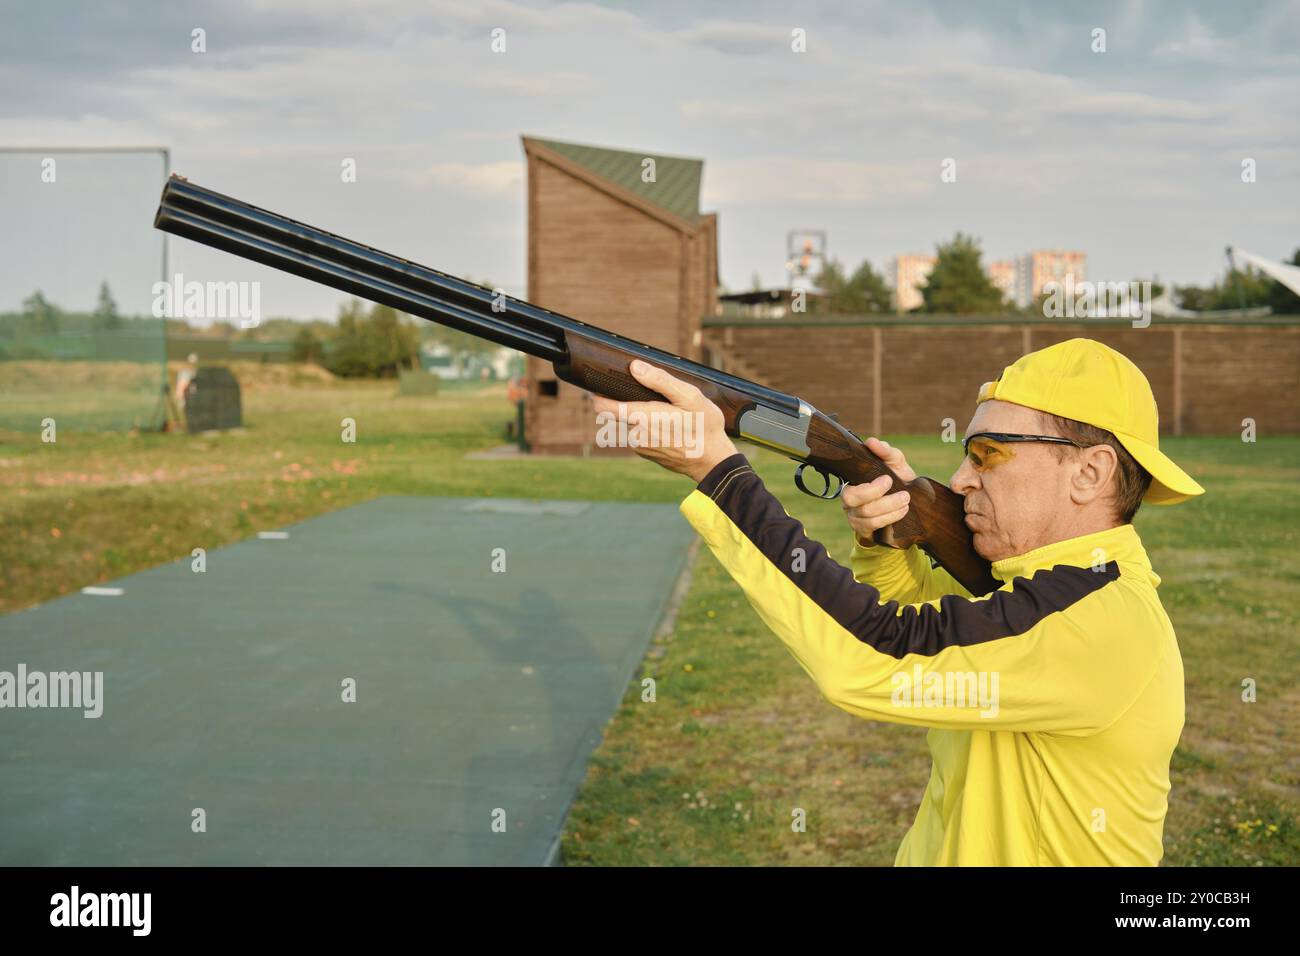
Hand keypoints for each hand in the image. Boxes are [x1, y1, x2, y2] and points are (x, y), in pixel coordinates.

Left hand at [590, 360, 738, 482]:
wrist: (713, 462)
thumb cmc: (704, 427)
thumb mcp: (689, 397)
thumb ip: (660, 381)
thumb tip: (635, 368)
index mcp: (642, 418)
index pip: (604, 407)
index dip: (599, 394)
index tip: (602, 385)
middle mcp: (636, 434)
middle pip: (621, 412)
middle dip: (634, 403)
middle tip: (659, 401)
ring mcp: (641, 447)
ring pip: (633, 423)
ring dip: (645, 417)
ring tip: (671, 416)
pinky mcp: (647, 454)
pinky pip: (642, 435)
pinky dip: (651, 429)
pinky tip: (672, 429)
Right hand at [841, 437, 914, 546]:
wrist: (907, 503)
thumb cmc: (897, 478)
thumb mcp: (895, 463)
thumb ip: (885, 451)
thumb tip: (871, 442)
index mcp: (852, 481)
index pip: (849, 485)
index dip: (868, 487)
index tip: (889, 479)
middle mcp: (848, 499)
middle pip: (852, 500)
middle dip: (879, 497)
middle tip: (904, 494)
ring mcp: (853, 516)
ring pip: (866, 515)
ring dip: (890, 508)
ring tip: (906, 501)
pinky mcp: (862, 529)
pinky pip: (872, 526)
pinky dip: (889, 518)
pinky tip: (902, 511)